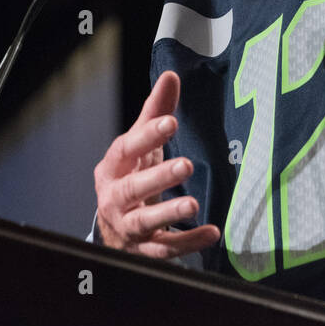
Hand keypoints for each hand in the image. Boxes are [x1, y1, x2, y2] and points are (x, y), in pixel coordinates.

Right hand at [92, 70, 220, 257]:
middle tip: (185, 165)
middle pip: (132, 188)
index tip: (170, 121)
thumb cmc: (130, 177)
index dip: (146, 135)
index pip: (126, 149)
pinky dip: (187, 242)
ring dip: (168, 213)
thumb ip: (155, 112)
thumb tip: (170, 75)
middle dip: (157, 177)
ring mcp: (128, 226)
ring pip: (145, 222)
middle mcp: (115, 198)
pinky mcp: (144, 250)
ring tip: (193, 203)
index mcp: (113, 168)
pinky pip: (165, 249)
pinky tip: (211, 232)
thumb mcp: (139, 146)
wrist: (113, 228)